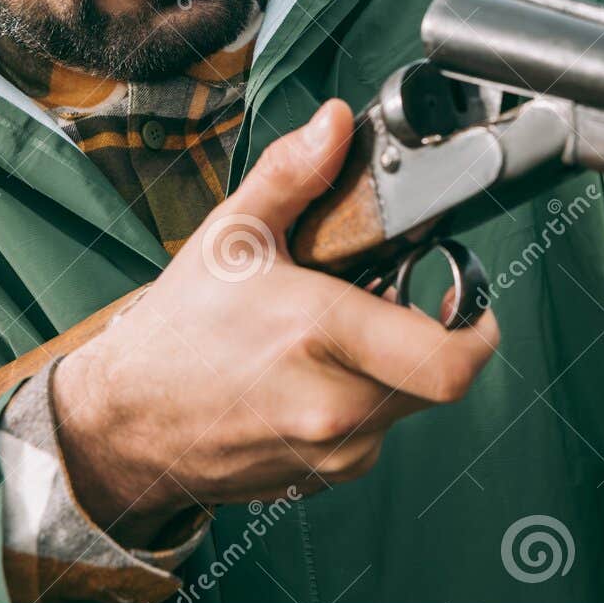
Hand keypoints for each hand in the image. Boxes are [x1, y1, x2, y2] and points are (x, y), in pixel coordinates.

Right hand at [50, 98, 501, 546]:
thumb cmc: (178, 329)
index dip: (480, 330)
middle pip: (436, 377)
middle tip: (390, 304)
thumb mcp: (232, 234)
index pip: (450, 359)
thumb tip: (335, 124)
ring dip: (391, 372)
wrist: (124, 424)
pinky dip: (360, 405)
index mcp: (318, 334)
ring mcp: (333, 452)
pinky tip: (309, 379)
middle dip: (425, 337)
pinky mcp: (326, 478)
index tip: (470, 299)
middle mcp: (333, 405)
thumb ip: (294, 174)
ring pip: (406, 406)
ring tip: (333, 340)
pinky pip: (373, 436)